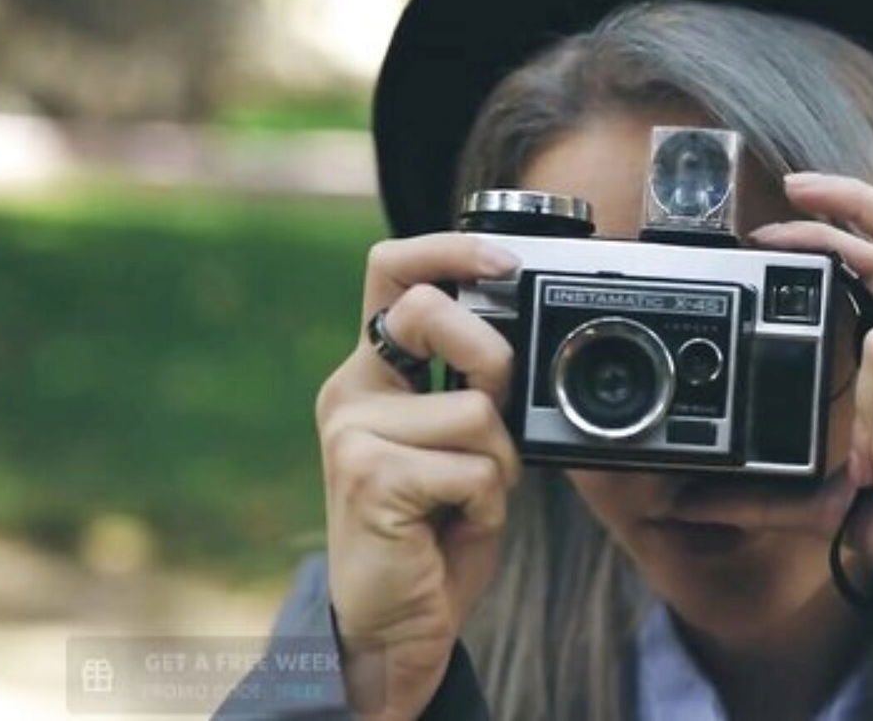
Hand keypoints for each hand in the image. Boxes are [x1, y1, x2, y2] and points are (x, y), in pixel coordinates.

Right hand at [313, 233, 520, 718]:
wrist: (392, 624)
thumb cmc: (433, 529)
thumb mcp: (458, 443)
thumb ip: (473, 386)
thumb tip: (520, 338)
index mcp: (373, 371)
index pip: (392, 270)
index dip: (449, 248)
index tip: (505, 260)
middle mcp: (351, 390)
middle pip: (429, 313)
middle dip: (492, 359)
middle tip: (493, 423)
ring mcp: (351, 431)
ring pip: (476, 409)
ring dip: (499, 464)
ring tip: (464, 500)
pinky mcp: (368, 475)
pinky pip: (476, 467)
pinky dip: (489, 505)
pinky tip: (452, 526)